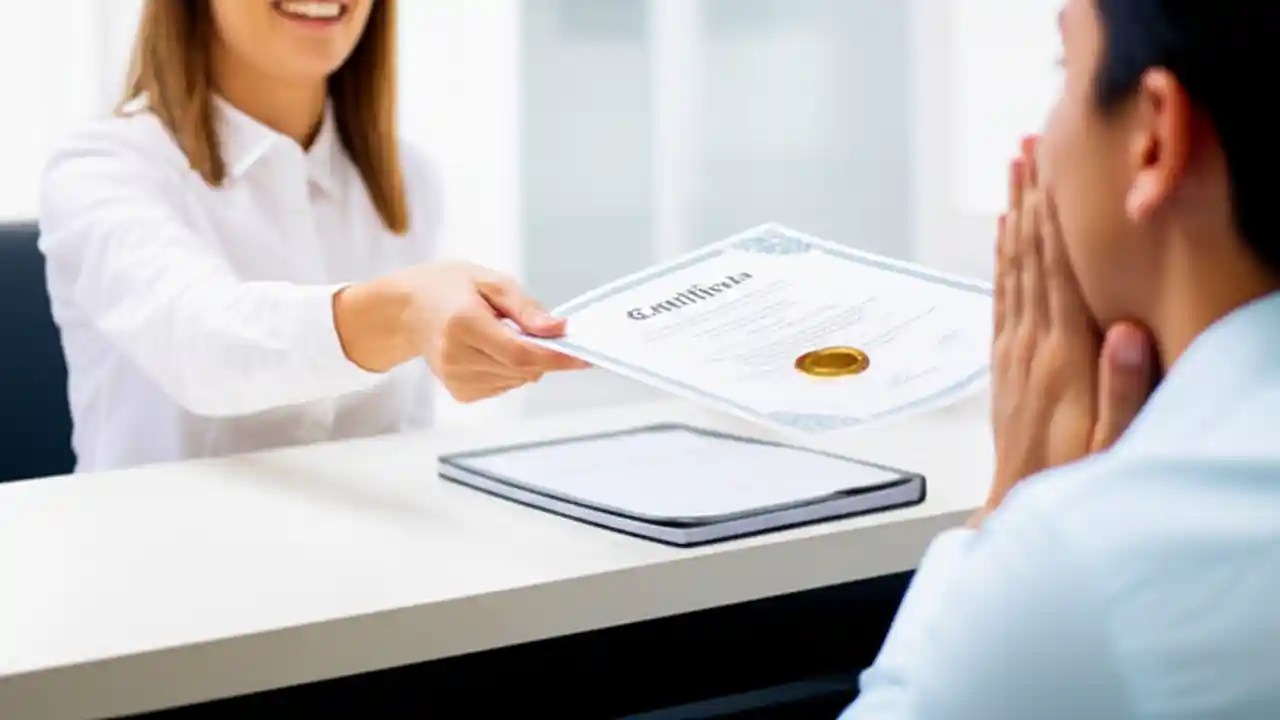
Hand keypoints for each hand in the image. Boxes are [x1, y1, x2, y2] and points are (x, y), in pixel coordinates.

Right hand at [336, 261, 587, 402]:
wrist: (408, 310)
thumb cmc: (449, 288)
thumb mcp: (490, 281)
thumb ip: (526, 308)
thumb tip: (558, 330)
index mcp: (463, 324)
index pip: (520, 353)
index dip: (557, 358)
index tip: (584, 357)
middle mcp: (456, 357)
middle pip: (523, 370)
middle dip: (543, 354)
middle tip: (537, 328)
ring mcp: (455, 379)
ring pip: (517, 381)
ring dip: (525, 361)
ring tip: (501, 333)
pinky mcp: (459, 393)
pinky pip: (504, 386)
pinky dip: (510, 370)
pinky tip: (491, 349)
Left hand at [975, 138, 1155, 525]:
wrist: (1015, 506)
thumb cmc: (1072, 478)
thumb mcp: (1112, 443)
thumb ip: (1123, 389)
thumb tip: (1127, 331)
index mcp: (1062, 358)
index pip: (1057, 275)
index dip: (1055, 221)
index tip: (1054, 174)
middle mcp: (1030, 345)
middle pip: (1029, 257)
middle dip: (1030, 199)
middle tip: (1027, 147)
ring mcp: (1012, 350)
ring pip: (1012, 268)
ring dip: (1013, 216)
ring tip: (1014, 170)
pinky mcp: (1004, 361)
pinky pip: (1002, 296)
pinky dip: (1004, 258)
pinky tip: (1006, 232)